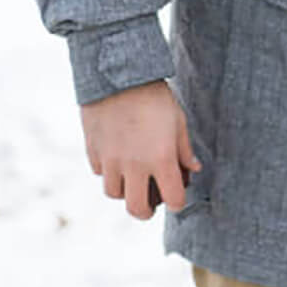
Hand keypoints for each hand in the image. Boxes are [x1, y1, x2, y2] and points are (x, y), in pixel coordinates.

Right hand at [79, 79, 200, 219]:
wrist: (119, 75)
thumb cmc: (155, 96)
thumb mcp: (178, 120)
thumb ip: (184, 150)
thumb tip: (193, 169)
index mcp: (161, 159)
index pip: (173, 198)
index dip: (178, 202)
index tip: (177, 198)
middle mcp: (134, 165)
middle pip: (136, 209)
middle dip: (146, 211)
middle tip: (151, 204)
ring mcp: (111, 160)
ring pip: (114, 193)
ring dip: (126, 191)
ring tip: (134, 178)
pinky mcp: (93, 151)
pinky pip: (100, 173)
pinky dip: (110, 172)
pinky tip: (118, 159)